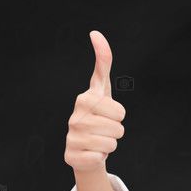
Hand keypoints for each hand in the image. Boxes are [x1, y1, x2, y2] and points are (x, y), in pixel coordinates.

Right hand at [64, 30, 125, 173]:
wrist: (85, 147)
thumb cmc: (97, 115)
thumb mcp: (102, 89)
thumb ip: (103, 62)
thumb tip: (95, 33)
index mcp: (85, 99)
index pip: (120, 111)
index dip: (118, 114)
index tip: (105, 111)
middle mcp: (75, 117)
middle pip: (119, 128)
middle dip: (116, 130)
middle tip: (104, 129)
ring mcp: (71, 137)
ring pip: (111, 144)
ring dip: (109, 144)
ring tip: (98, 140)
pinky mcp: (71, 156)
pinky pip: (100, 158)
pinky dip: (99, 157)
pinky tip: (90, 152)